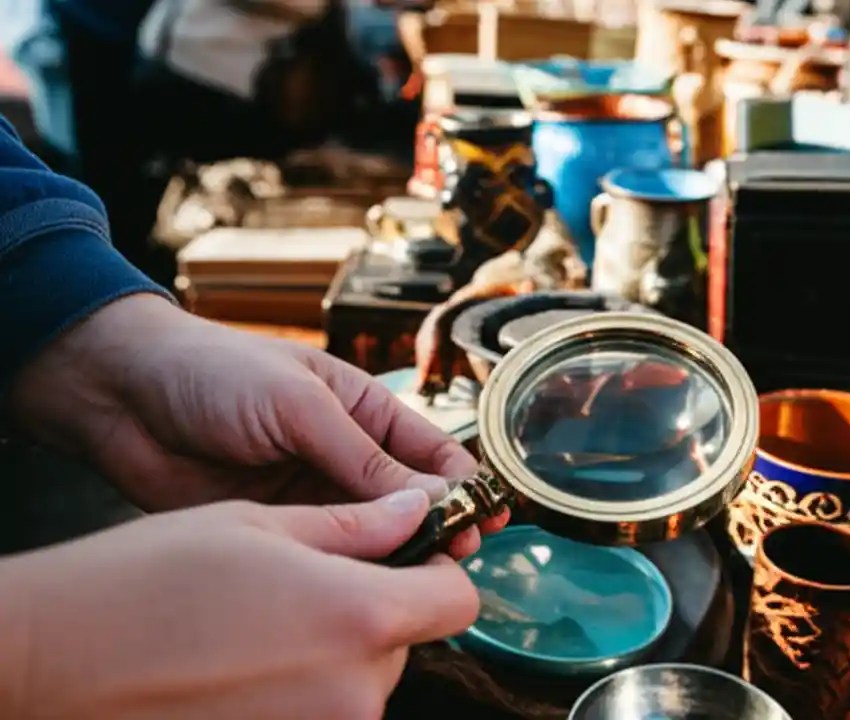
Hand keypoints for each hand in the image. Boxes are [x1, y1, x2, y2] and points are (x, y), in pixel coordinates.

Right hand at [0, 491, 476, 719]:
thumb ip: (353, 525)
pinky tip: (239, 664)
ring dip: (329, 654)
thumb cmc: (142, 581)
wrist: (46, 661)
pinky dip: (295, 692)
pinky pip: (317, 714)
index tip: (414, 558)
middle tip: (303, 586)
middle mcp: (354, 692)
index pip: (457, 600)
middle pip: (403, 643)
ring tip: (256, 624)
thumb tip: (414, 510)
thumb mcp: (257, 526)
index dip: (441, 572)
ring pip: (359, 683)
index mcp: (359, 617)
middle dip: (370, 612)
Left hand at [8, 294, 507, 554]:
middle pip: (408, 500)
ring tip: (417, 571)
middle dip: (438, 525)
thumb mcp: (300, 406)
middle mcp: (344, 454)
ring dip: (395, 551)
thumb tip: (433, 497)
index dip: (464, 483)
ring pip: (371, 532)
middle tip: (456, 554)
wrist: (122, 396)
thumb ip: (364, 457)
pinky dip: (348, 567)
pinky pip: (325, 551)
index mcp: (363, 409)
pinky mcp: (275, 527)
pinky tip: (363, 580)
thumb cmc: (215, 374)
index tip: (487, 514)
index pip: (431, 452)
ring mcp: (310, 493)